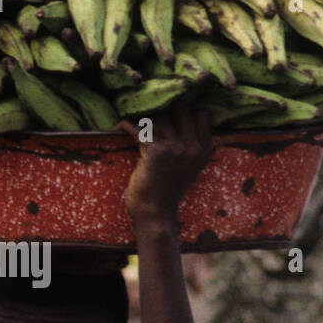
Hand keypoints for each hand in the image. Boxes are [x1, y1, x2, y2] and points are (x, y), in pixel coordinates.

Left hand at [121, 104, 211, 231]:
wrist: (155, 214)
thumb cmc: (167, 192)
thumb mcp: (189, 169)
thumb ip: (191, 148)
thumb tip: (182, 121)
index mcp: (203, 151)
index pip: (202, 115)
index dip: (185, 111)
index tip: (171, 115)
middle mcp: (193, 147)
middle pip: (181, 109)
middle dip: (165, 110)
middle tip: (150, 117)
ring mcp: (175, 148)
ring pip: (159, 117)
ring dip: (145, 120)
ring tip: (135, 125)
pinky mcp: (155, 151)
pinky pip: (138, 129)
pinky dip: (125, 125)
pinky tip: (118, 127)